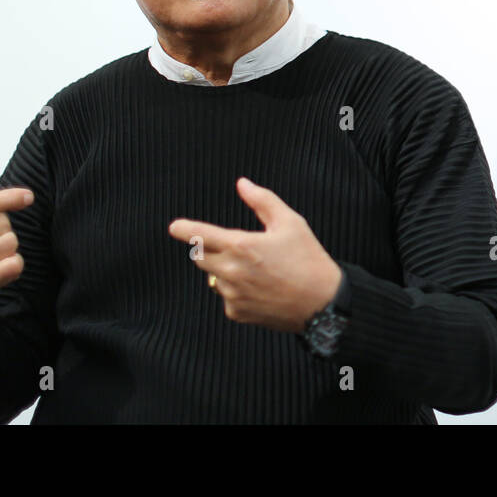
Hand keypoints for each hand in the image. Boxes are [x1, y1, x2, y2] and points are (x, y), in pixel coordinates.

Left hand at [167, 177, 342, 333]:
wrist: (321, 302)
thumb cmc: (308, 259)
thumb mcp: (290, 222)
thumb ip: (262, 200)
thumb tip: (242, 184)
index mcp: (241, 245)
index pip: (201, 235)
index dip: (185, 229)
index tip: (174, 227)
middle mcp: (231, 271)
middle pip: (201, 257)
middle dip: (210, 249)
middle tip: (236, 247)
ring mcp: (232, 295)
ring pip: (214, 278)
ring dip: (225, 270)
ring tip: (257, 270)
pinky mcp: (237, 312)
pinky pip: (226, 297)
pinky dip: (236, 291)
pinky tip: (260, 288)